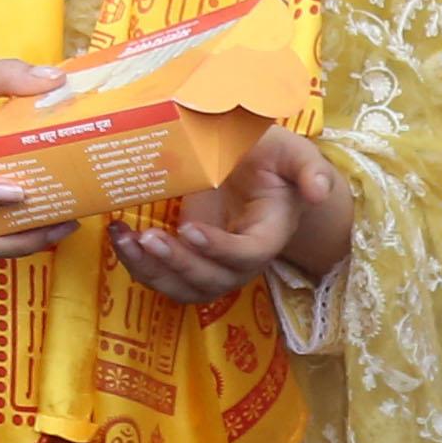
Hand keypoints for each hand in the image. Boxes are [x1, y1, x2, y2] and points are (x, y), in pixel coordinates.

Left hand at [114, 128, 351, 302]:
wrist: (259, 174)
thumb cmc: (275, 161)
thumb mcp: (294, 154)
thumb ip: (309, 169)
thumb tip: (320, 191)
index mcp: (269, 235)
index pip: (248, 255)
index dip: (220, 249)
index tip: (190, 228)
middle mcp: (241, 261)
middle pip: (212, 280)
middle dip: (178, 263)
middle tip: (149, 237)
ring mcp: (213, 266)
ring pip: (184, 288)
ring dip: (152, 271)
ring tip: (126, 240)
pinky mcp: (188, 261)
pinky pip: (164, 278)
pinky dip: (139, 265)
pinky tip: (121, 237)